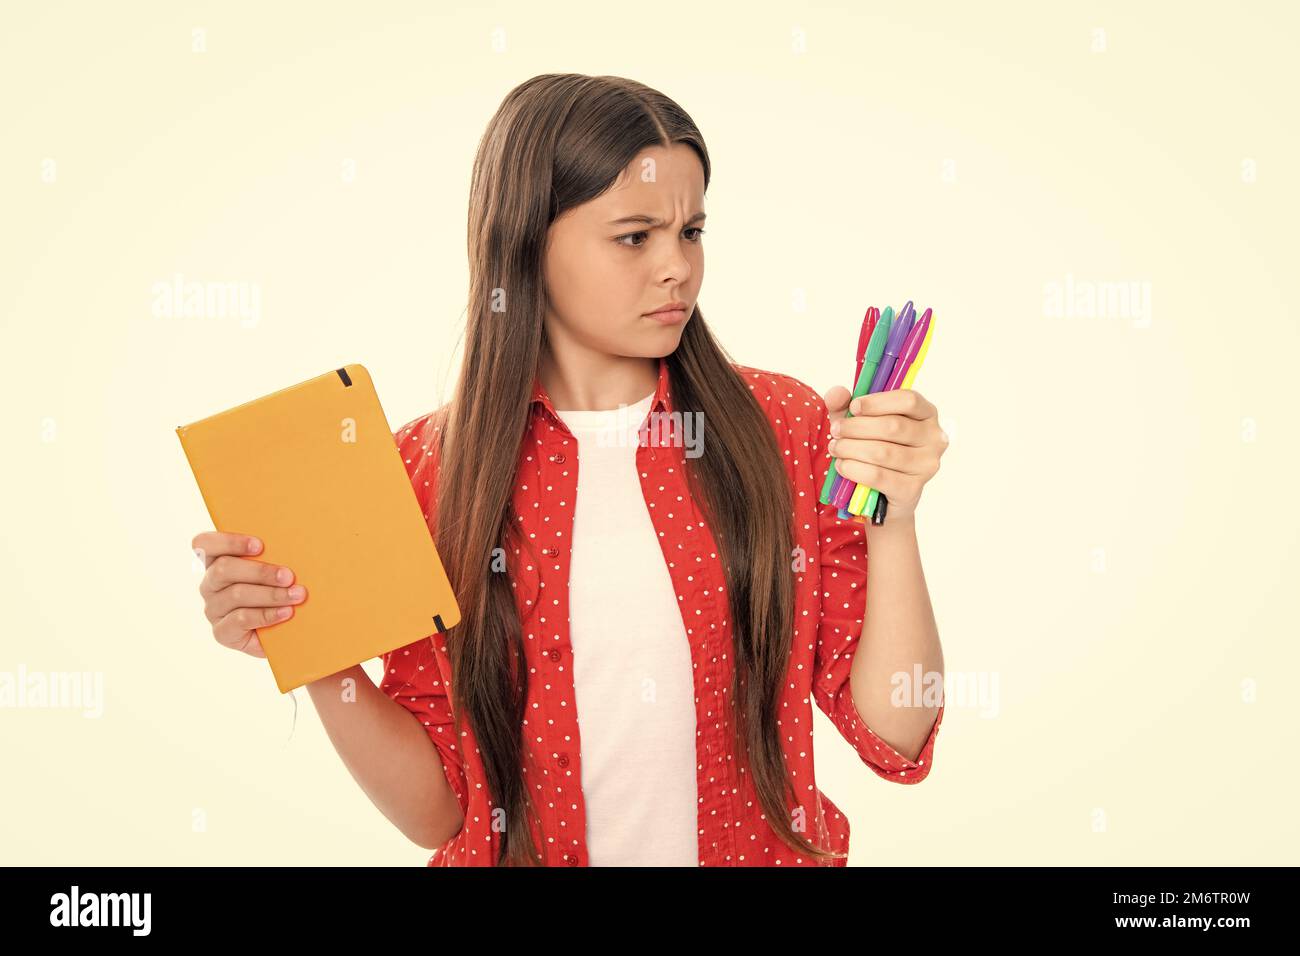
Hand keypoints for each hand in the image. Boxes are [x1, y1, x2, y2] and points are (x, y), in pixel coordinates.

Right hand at [191, 531, 307, 656]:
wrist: (282, 633)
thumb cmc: (278, 591)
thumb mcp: (275, 571)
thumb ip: (274, 556)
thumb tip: (294, 548)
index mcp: (217, 561)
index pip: (205, 544)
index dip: (228, 542)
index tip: (259, 545)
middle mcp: (210, 584)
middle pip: (223, 569)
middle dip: (260, 571)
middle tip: (288, 576)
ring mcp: (213, 609)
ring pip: (236, 594)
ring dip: (270, 594)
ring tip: (295, 595)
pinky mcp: (222, 632)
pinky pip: (241, 619)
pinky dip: (267, 615)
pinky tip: (286, 612)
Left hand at [822, 385, 947, 520]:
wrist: (883, 494)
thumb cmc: (875, 448)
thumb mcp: (858, 422)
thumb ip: (845, 404)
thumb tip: (836, 394)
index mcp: (927, 414)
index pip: (909, 400)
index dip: (878, 402)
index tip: (853, 407)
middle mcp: (934, 438)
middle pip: (893, 427)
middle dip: (856, 427)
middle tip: (835, 431)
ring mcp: (926, 466)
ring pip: (882, 452)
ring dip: (850, 448)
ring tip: (835, 448)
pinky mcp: (912, 490)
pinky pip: (878, 476)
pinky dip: (854, 469)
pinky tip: (842, 465)